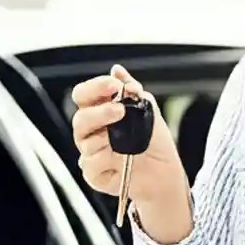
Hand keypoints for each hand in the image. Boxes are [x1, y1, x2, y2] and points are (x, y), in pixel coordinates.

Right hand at [70, 64, 184, 201]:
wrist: (165, 170)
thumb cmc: (153, 141)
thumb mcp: (146, 108)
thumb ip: (130, 89)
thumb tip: (117, 70)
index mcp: (98, 112)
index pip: (83, 95)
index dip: (95, 88)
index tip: (113, 86)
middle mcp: (90, 132)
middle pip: (80, 119)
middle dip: (100, 112)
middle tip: (120, 110)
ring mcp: (90, 153)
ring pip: (85, 143)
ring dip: (108, 138)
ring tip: (128, 139)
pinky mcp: (93, 174)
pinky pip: (92, 165)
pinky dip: (109, 160)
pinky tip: (122, 159)